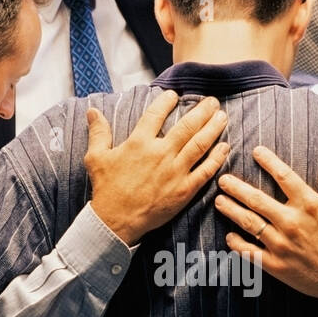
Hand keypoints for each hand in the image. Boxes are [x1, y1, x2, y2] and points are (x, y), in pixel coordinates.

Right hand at [84, 90, 229, 243]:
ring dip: (213, 128)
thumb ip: (98, 132)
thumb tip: (92, 111)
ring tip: (222, 116)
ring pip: (200, 144)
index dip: (166, 102)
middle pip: (187, 126)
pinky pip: (205, 170)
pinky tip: (225, 146)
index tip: (174, 95)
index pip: (156, 114)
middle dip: (202, 110)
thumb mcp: (96, 157)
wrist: (116, 220)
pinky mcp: (184, 189)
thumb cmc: (106, 188)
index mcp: (139, 142)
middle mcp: (160, 153)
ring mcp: (175, 171)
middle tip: (212, 101)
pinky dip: (217, 157)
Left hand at [215, 148, 317, 311]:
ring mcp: (281, 244)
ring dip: (231, 210)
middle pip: (257, 199)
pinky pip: (249, 252)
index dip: (268, 161)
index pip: (284, 176)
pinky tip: (229, 236)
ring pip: (249, 223)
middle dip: (236, 187)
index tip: (256, 151)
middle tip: (222, 180)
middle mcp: (292, 222)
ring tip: (219, 201)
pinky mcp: (276, 265)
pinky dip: (237, 244)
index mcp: (309, 205)